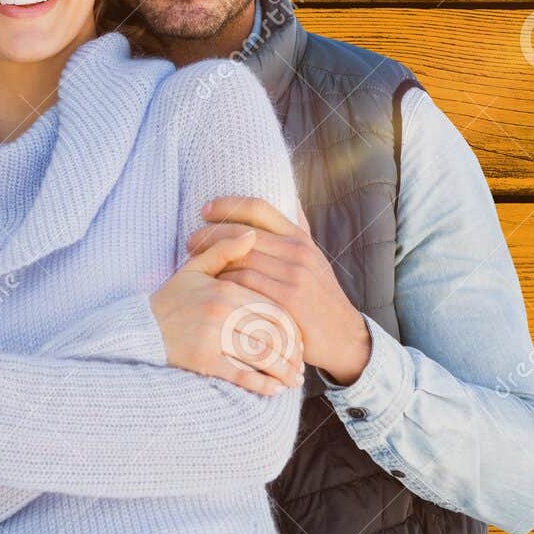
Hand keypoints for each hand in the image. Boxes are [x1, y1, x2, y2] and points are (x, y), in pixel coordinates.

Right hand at [150, 229, 305, 393]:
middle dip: (293, 350)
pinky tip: (275, 390)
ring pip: (261, 354)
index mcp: (226, 289)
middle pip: (272, 331)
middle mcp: (222, 312)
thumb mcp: (195, 269)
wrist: (139, 328)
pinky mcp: (203, 360)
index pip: (273, 307)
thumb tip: (251, 233)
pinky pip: (241, 375)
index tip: (301, 338)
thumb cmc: (172, 299)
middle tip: (302, 361)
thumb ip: (224, 250)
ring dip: (283, 370)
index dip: (293, 325)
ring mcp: (213, 336)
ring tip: (294, 379)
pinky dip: (262, 384)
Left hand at [185, 197, 371, 385]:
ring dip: (212, 261)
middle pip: (242, 233)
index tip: (205, 209)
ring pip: (239, 259)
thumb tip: (290, 197)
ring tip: (195, 264)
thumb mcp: (315, 258)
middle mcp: (298, 252)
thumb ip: (298, 230)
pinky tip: (212, 286)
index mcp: (301, 238)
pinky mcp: (286, 300)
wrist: (343, 336)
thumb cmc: (320, 297)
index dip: (228, 204)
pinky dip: (223, 283)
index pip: (260, 208)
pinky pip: (244, 285)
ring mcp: (293, 276)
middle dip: (210, 235)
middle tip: (190, 242)